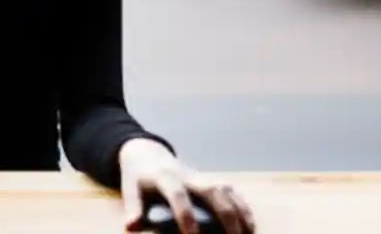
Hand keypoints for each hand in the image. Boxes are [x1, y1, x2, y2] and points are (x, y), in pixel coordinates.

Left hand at [118, 138, 255, 233]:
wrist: (147, 154)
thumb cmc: (138, 177)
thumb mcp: (130, 189)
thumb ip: (134, 207)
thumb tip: (131, 227)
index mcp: (165, 177)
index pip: (178, 194)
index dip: (185, 215)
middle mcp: (188, 175)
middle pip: (211, 190)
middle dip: (224, 214)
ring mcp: (202, 176)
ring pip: (225, 190)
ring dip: (239, 211)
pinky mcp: (210, 179)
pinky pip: (231, 190)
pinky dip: (243, 206)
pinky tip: (250, 225)